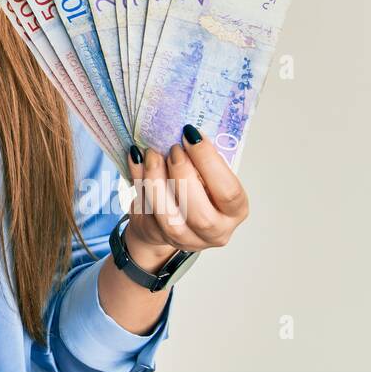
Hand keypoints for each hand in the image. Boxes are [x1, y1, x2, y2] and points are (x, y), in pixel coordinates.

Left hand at [126, 124, 249, 260]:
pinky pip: (145, 211)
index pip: (228, 192)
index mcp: (234, 211)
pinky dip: (138, 181)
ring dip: (157, 180)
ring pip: (170, 218)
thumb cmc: (193, 190)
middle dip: (182, 175)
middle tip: (172, 149)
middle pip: (201, 214)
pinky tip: (135, 159)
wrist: (167, 216)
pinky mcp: (158, 236)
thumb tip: (184, 132)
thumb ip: (200, 161)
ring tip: (151, 154)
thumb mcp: (206, 175)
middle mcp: (215, 231)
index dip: (208, 162)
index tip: (191, 135)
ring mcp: (186, 239)